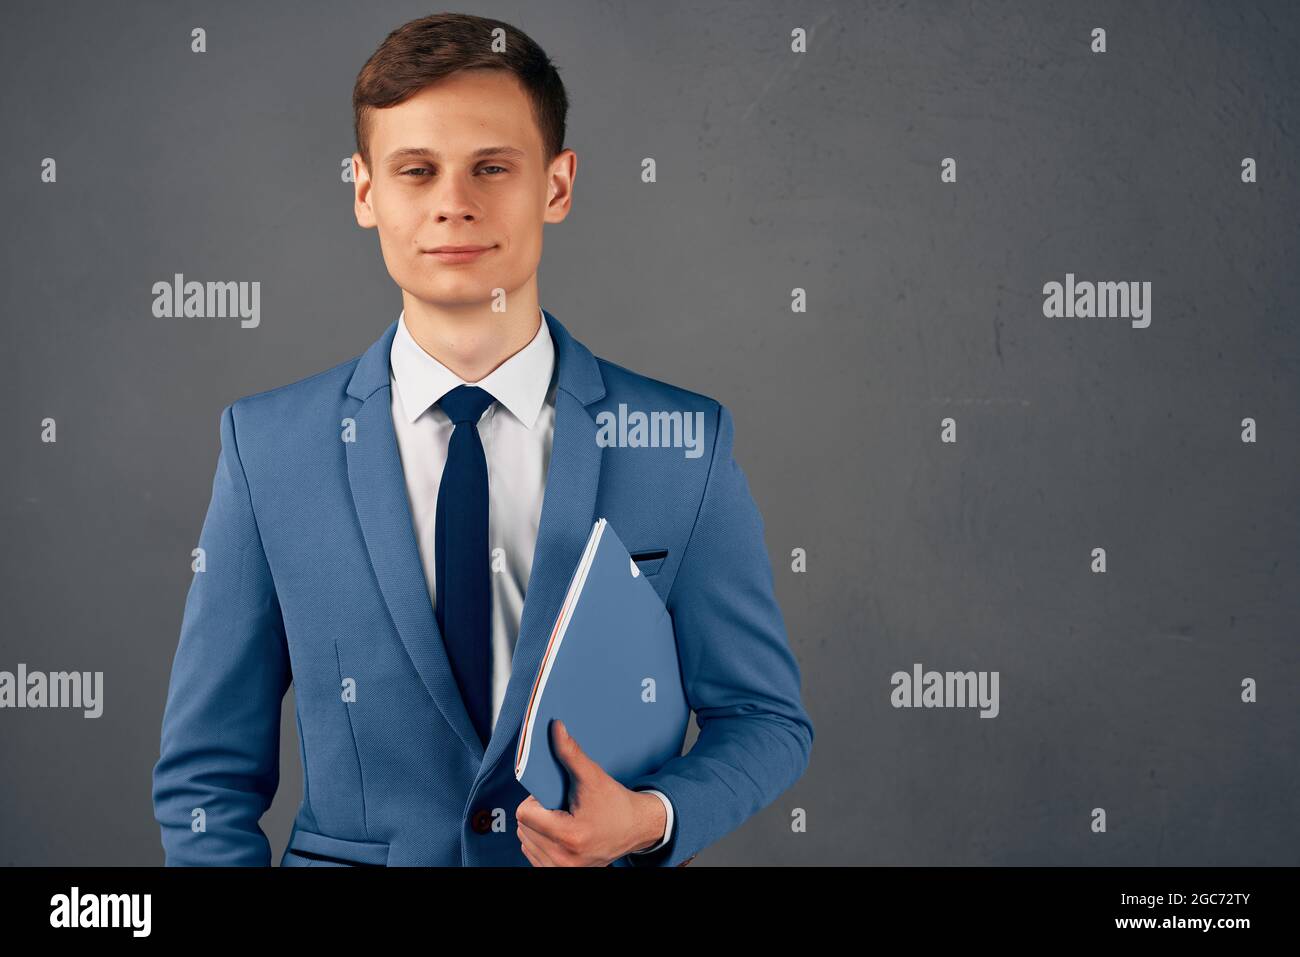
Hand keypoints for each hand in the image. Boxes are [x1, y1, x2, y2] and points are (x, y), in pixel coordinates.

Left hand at [515, 719, 666, 865]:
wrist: (637, 829)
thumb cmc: (616, 804)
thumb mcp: (594, 777)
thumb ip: (571, 753)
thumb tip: (555, 728)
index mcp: (569, 836)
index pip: (525, 814)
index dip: (536, 800)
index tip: (553, 797)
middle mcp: (563, 859)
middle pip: (523, 828)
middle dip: (537, 813)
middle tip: (560, 807)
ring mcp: (562, 870)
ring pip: (526, 841)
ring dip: (537, 828)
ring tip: (561, 820)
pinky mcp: (561, 874)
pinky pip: (533, 855)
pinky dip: (540, 842)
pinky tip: (559, 833)